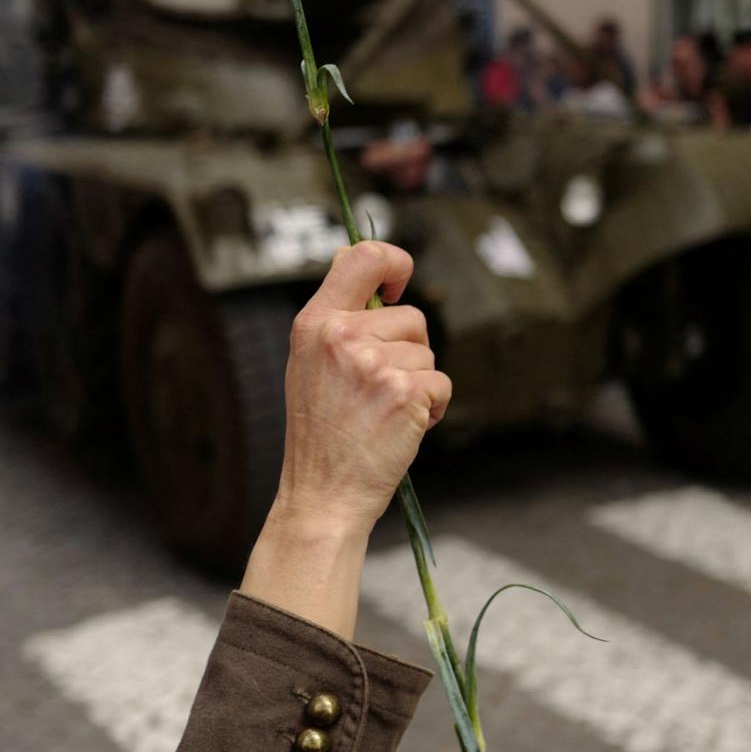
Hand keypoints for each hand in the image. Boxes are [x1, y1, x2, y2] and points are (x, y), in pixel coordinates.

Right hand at [275, 242, 449, 534]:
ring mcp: (374, 364)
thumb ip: (337, 318)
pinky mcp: (405, 392)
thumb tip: (362, 266)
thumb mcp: (309, 364)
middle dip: (409, 352)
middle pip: (411, 316)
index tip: (398, 283)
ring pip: (428, 353)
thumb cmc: (320, 435)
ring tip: (384, 412)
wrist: (323, 494)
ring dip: (418, 383)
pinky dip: (433, 407)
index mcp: (315, 323)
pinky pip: (441, 383)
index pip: (362, 257)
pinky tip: (402, 427)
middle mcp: (342, 337)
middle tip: (377, 390)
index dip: (393, 261)